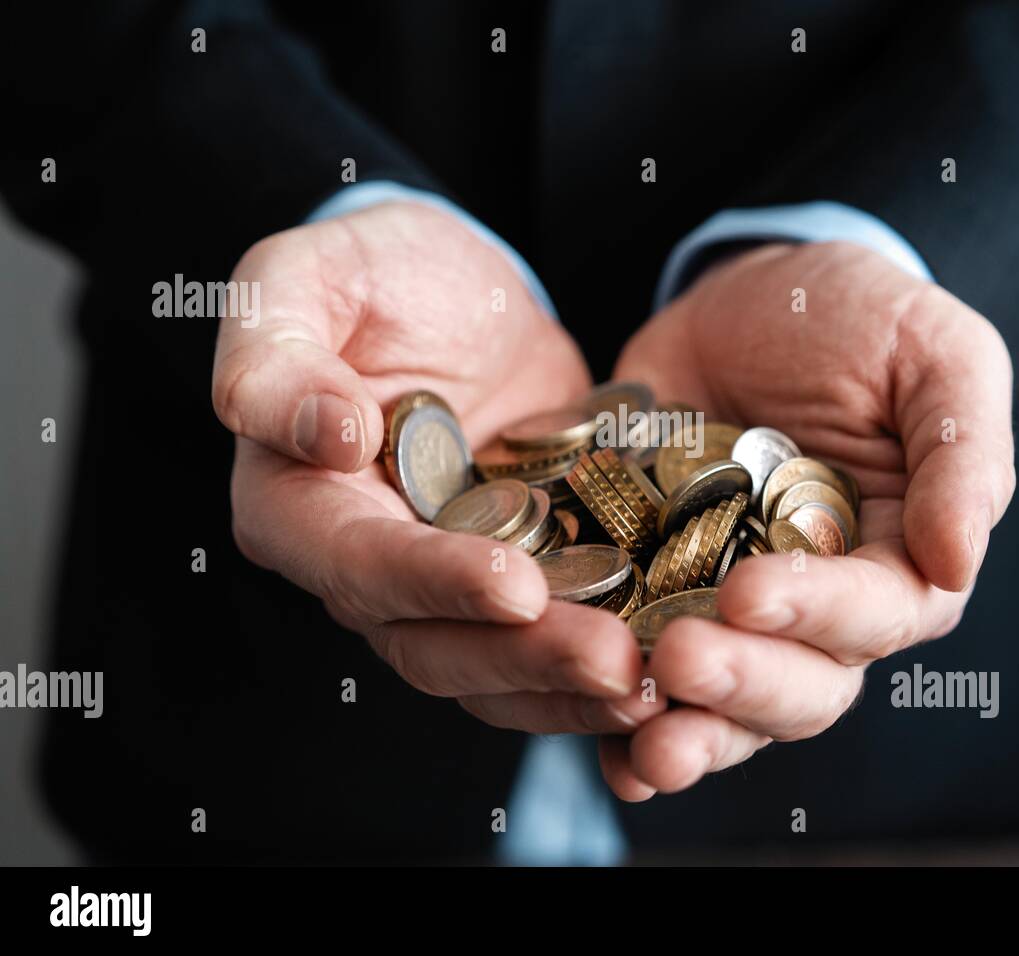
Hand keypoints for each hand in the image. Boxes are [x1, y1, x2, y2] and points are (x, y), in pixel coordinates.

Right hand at [212, 201, 659, 733]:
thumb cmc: (373, 271)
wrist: (464, 293)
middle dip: (524, 658)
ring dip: (569, 685)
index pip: (357, 562)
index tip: (515, 584)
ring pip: (494, 666)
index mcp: (297, 503)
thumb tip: (325, 435)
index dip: (433, 582)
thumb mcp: (307, 277)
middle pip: (431, 641)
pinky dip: (596, 671)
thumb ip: (275, 351)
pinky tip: (665, 674)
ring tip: (651, 683)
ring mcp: (444, 585)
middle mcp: (365, 564)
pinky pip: (548, 647)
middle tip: (613, 661)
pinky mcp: (516, 583)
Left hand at [600, 241, 1015, 798]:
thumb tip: (957, 559)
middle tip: (678, 658)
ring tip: (642, 746)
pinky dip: (623, 719)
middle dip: (743, 684)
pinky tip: (603, 750)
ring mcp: (733, 607)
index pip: (877, 613)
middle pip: (802, 685)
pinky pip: (647, 674)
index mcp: (898, 557)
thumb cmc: (859, 319)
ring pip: (728, 704)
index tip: (751, 592)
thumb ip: (962, 453)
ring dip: (689, 733)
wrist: (745, 296)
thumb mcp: (935, 355)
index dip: (820, 614)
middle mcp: (820, 605)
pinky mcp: (658, 593)